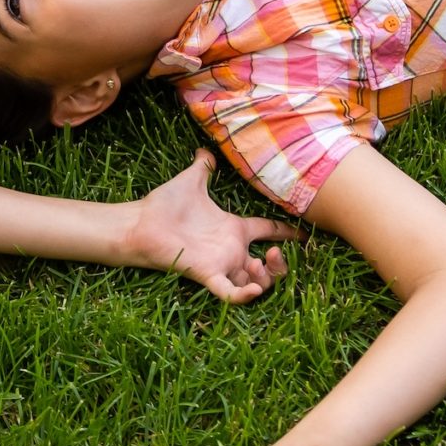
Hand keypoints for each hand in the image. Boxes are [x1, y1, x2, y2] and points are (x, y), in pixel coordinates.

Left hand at [122, 150, 297, 301]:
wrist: (141, 222)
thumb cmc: (165, 206)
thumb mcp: (191, 180)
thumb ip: (203, 166)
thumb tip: (204, 149)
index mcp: (232, 228)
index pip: (267, 229)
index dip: (286, 232)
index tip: (304, 234)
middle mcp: (231, 249)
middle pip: (268, 266)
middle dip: (281, 264)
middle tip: (274, 253)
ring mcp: (221, 264)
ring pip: (255, 283)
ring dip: (267, 279)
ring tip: (263, 263)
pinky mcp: (207, 274)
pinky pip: (229, 293)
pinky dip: (243, 296)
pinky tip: (254, 289)